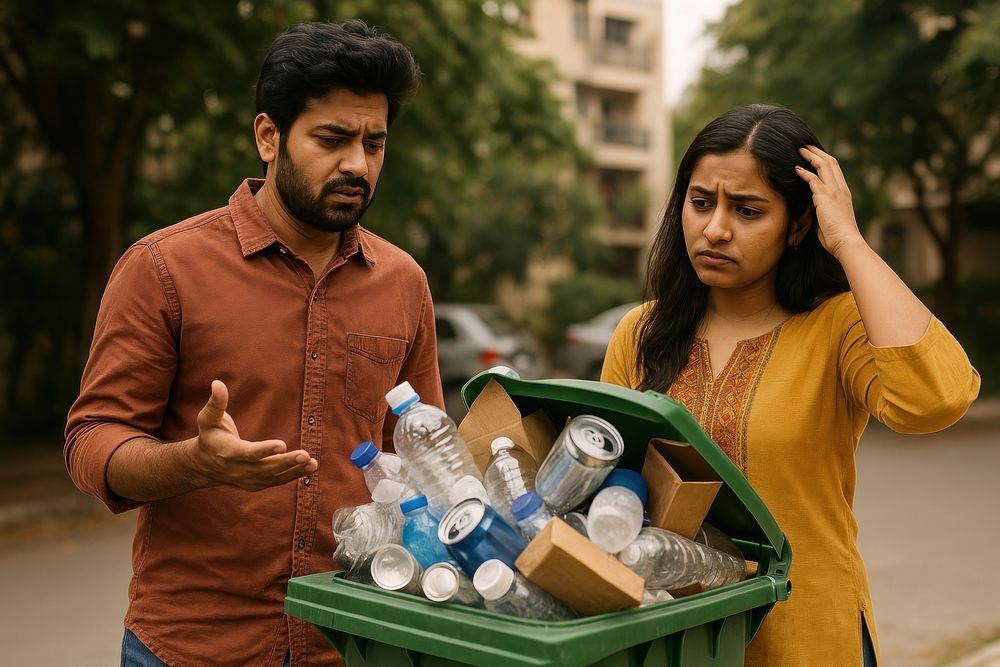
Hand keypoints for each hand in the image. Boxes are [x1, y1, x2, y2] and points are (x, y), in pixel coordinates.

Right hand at [191, 380, 317, 490]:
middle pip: (265, 468)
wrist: (202, 466)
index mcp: (227, 452)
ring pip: (273, 477)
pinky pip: (276, 481)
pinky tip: (308, 468)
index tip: (282, 444)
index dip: (264, 449)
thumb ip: (216, 403)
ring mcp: (247, 480)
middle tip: (305, 455)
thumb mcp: (208, 419)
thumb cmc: (209, 436)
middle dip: (286, 462)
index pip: (248, 453)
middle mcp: (238, 469)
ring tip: (312, 463)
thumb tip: (217, 383)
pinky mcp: (255, 484)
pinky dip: (292, 476)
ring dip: (294, 471)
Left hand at [795, 146, 866, 259]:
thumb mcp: (831, 217)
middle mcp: (841, 189)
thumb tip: (814, 206)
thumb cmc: (838, 235)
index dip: (825, 160)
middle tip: (807, 146)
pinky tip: (796, 169)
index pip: (836, 170)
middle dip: (818, 153)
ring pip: (824, 166)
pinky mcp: (825, 197)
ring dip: (811, 157)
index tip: (816, 155)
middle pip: (831, 163)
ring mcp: (834, 192)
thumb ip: (824, 208)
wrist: (846, 241)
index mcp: (844, 193)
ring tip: (801, 150)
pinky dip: (805, 173)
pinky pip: (814, 180)